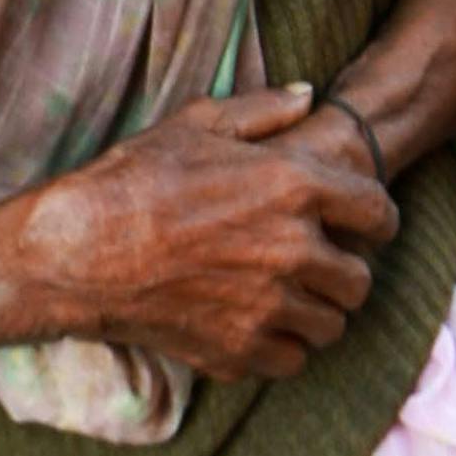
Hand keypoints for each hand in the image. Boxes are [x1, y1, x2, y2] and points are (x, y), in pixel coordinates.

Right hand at [29, 85, 396, 383]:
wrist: (77, 250)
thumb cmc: (132, 180)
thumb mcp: (196, 125)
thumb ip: (261, 111)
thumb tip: (306, 95)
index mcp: (294, 186)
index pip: (378, 212)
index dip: (376, 219)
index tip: (364, 226)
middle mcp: (293, 250)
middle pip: (360, 281)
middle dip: (345, 273)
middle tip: (319, 267)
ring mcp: (269, 308)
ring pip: (331, 326)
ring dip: (316, 313)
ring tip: (289, 300)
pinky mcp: (239, 350)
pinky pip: (291, 361)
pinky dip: (281, 348)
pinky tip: (257, 326)